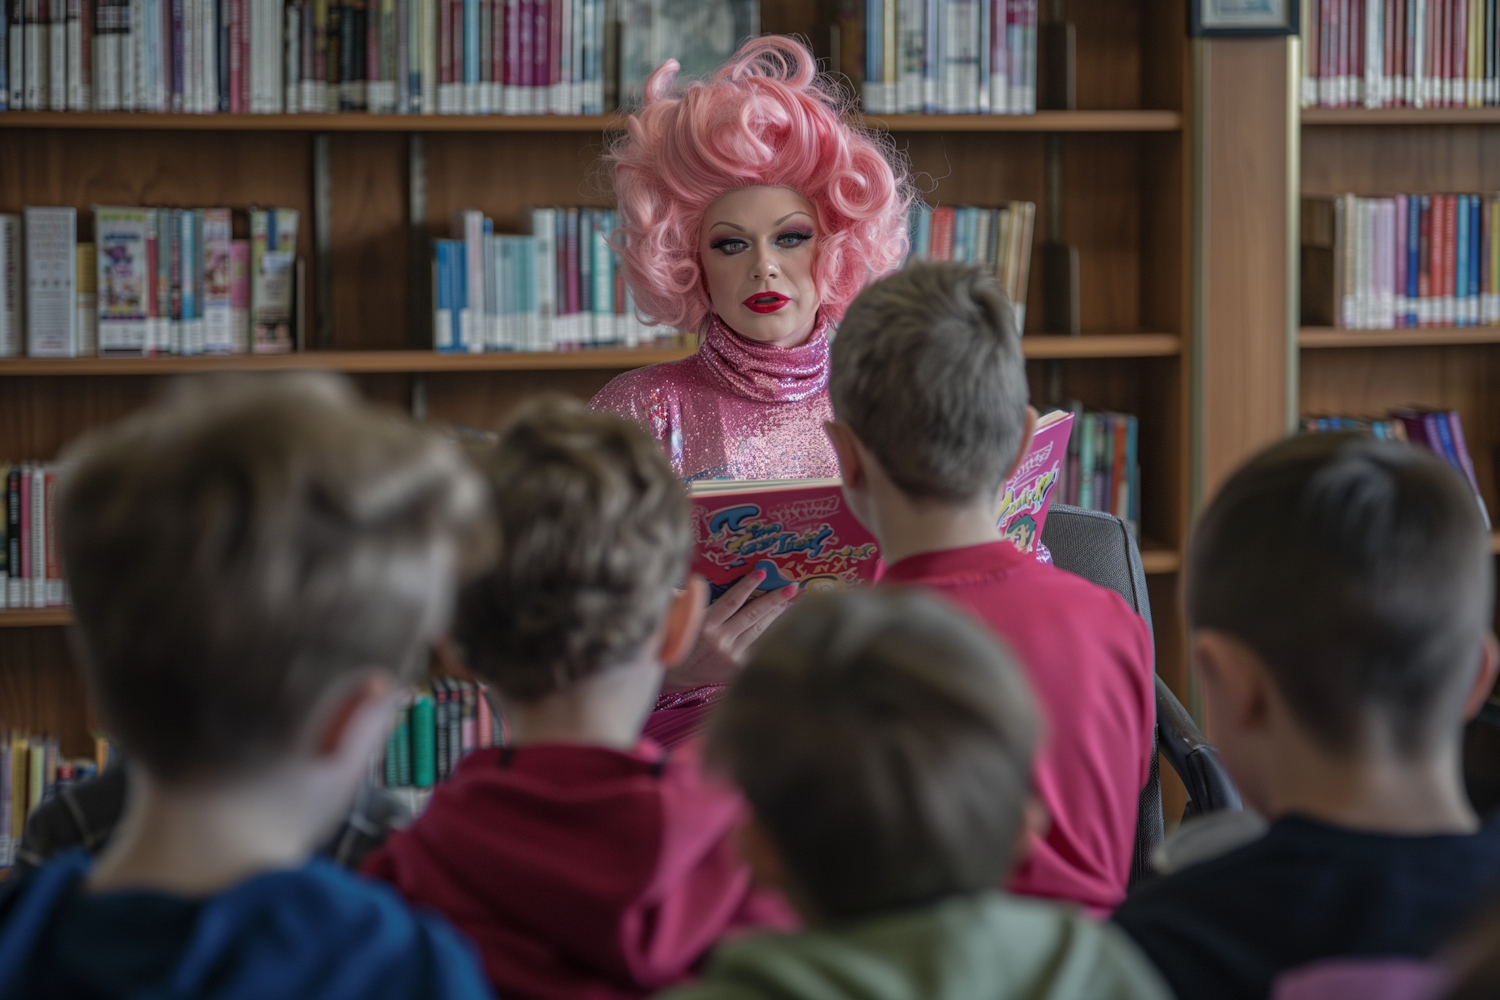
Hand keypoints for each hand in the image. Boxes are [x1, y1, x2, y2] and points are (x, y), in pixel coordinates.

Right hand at [659, 571, 797, 693]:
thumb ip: (687, 599)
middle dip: (773, 599)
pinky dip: (769, 632)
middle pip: (752, 615)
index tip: (762, 572)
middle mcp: (720, 641)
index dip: (747, 586)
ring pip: (758, 630)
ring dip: (775, 613)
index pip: (731, 601)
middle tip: (792, 586)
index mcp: (704, 625)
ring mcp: (730, 656)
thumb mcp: (674, 616)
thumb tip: (696, 580)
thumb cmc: (676, 638)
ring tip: (790, 599)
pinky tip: (782, 621)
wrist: (676, 674)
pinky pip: (756, 646)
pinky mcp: (737, 667)